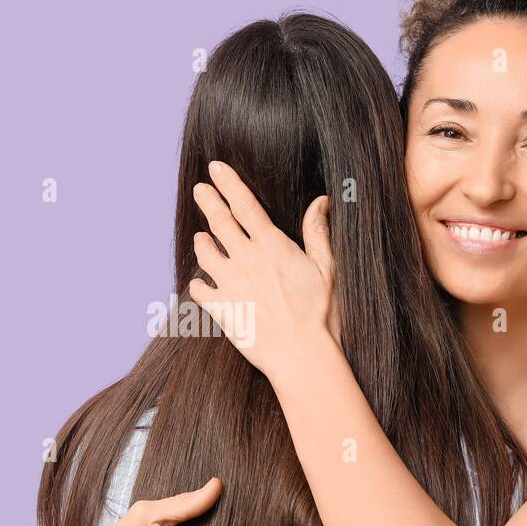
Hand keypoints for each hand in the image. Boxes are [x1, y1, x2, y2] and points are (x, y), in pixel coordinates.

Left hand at [188, 161, 339, 383]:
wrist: (303, 356)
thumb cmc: (322, 315)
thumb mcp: (327, 270)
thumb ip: (318, 233)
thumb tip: (320, 201)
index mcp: (272, 246)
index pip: (245, 205)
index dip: (228, 183)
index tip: (215, 168)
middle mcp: (246, 260)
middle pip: (220, 222)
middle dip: (208, 201)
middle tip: (199, 189)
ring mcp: (230, 285)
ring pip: (206, 254)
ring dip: (202, 242)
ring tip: (200, 237)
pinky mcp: (222, 310)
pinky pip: (201, 291)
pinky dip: (199, 285)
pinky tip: (200, 283)